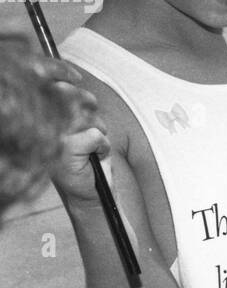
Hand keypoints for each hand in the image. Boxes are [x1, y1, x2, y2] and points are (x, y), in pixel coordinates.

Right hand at [43, 62, 112, 206]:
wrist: (88, 194)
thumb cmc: (84, 159)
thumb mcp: (77, 127)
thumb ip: (72, 106)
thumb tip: (70, 79)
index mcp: (40, 113)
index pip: (47, 83)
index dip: (60, 71)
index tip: (74, 76)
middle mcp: (41, 122)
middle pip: (71, 95)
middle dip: (90, 107)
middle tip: (94, 126)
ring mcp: (53, 135)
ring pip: (86, 115)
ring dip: (99, 130)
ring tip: (93, 146)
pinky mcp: (66, 148)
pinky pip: (94, 134)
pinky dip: (102, 145)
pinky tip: (95, 156)